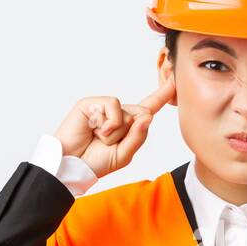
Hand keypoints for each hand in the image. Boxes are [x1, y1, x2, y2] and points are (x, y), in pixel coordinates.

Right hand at [52, 77, 175, 178]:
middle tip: (108, 143)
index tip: (174, 80)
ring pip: (128, 113)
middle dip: (130, 132)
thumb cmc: (95, 161)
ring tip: (99, 138)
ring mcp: (104, 107)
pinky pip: (114, 106)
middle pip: (141, 114)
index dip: (162, 94)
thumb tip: (148, 115)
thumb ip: (138, 137)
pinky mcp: (92, 103)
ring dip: (116, 132)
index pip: (148, 107)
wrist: (71, 165)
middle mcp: (118, 113)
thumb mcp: (124, 154)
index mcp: (127, 126)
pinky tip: (95, 130)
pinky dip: (109, 123)